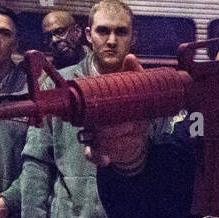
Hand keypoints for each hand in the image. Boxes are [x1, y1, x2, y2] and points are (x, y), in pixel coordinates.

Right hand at [83, 55, 151, 170]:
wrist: (138, 138)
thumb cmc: (133, 112)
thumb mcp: (136, 94)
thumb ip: (134, 76)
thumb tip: (130, 57)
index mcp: (97, 105)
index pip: (84, 99)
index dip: (80, 99)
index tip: (80, 97)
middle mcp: (92, 119)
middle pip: (82, 118)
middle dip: (89, 119)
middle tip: (102, 121)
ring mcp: (95, 135)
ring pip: (85, 136)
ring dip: (90, 138)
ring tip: (97, 140)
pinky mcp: (99, 149)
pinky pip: (93, 154)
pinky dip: (98, 158)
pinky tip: (105, 159)